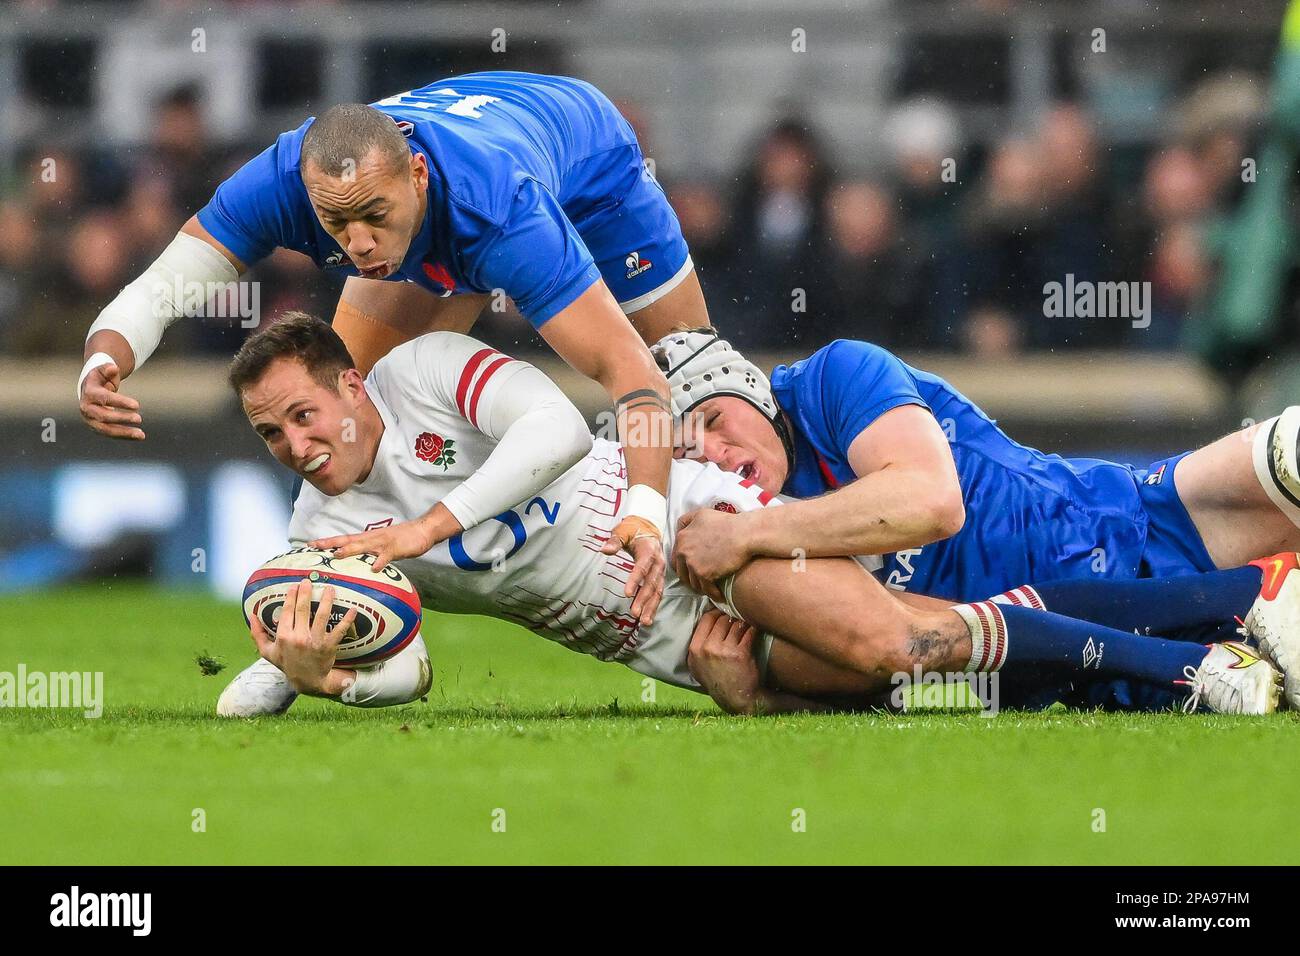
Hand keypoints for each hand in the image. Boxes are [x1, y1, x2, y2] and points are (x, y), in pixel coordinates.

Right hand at [79, 362, 144, 439]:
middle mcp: (87, 409)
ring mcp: (90, 420)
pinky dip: (124, 436)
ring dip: (124, 433)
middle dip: (122, 419)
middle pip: (103, 417)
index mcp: (89, 393)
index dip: (120, 402)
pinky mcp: (97, 427)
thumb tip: (113, 369)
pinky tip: (139, 436)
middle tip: (139, 418)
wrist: (89, 390)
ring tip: (141, 435)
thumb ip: (107, 368)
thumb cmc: (99, 378)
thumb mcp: (102, 370)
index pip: (105, 399)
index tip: (137, 405)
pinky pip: (111, 434)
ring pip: (106, 430)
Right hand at [249, 580, 357, 695]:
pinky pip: (339, 631)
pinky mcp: (328, 646)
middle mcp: (298, 638)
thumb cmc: (287, 664)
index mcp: (283, 636)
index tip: (294, 586)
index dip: (291, 597)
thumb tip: (251, 615)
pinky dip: (347, 620)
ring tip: (330, 588)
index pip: (287, 612)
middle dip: (305, 593)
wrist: (307, 681)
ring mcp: (314, 641)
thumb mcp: (268, 652)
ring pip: (321, 616)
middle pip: (302, 610)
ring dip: (326, 600)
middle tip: (308, 580)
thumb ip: (257, 634)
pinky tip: (353, 609)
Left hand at [312, 508, 455, 571]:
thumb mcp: (381, 545)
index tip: (311, 544)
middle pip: (348, 540)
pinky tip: (374, 569)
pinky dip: (380, 562)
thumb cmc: (401, 539)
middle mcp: (371, 538)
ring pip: (363, 546)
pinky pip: (386, 556)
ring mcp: (383, 543)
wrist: (421, 530)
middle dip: (330, 544)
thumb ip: (369, 552)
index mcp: (367, 538)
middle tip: (314, 546)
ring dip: (350, 550)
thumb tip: (356, 561)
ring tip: (337, 555)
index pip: (344, 539)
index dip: (328, 541)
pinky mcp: (395, 548)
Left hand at [600, 516, 665, 626]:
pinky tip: (648, 618)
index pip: (642, 567)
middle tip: (635, 614)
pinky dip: (654, 606)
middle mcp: (658, 563)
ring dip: (651, 607)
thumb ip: (615, 541)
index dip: (635, 580)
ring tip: (644, 621)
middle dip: (644, 599)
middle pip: (651, 583)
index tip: (627, 594)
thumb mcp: (623, 531)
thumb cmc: (633, 530)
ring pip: (657, 591)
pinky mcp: (660, 577)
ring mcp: (660, 571)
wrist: (649, 528)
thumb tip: (605, 550)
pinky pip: (658, 593)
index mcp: (649, 550)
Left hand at [671, 508, 751, 600]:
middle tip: (700, 582)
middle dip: (690, 578)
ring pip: (692, 582)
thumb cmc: (727, 522)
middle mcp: (683, 551)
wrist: (743, 534)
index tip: (692, 568)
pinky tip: (719, 595)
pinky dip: (713, 593)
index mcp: (682, 537)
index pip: (676, 557)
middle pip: (681, 572)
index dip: (684, 564)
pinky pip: (706, 589)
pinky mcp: (703, 574)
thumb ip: (688, 521)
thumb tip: (680, 528)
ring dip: (701, 587)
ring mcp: (692, 563)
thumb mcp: (702, 514)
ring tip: (710, 589)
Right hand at [686, 609, 761, 714]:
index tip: (724, 613)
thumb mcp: (698, 666)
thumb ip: (699, 646)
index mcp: (694, 650)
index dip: (717, 613)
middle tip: (739, 618)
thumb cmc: (718, 682)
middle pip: (722, 620)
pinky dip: (753, 629)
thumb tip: (707, 621)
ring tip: (747, 624)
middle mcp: (707, 648)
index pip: (706, 619)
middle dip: (732, 618)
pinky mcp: (740, 654)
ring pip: (736, 624)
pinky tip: (755, 629)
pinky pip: (748, 632)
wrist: (736, 699)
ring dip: (743, 623)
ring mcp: (724, 651)